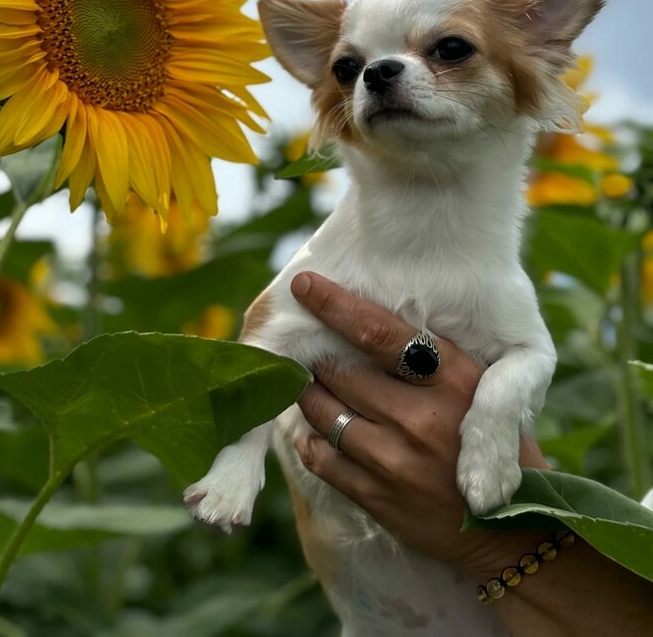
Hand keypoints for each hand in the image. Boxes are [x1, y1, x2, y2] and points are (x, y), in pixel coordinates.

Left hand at [291, 271, 547, 578]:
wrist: (508, 528)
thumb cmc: (488, 440)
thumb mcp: (478, 386)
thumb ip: (431, 355)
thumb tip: (371, 316)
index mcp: (453, 379)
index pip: (380, 333)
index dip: (336, 306)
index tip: (305, 285)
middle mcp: (422, 418)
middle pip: (342, 371)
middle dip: (318, 356)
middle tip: (306, 345)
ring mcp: (397, 460)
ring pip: (323, 412)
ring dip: (308, 394)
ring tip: (304, 382)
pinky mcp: (378, 497)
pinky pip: (321, 457)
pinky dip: (307, 437)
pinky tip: (307, 427)